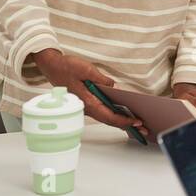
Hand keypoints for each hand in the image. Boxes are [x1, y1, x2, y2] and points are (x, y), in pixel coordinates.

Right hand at [31, 48, 147, 135]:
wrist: (52, 66)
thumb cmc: (67, 67)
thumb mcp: (87, 70)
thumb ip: (102, 80)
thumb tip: (115, 88)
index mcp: (87, 102)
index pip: (109, 116)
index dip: (123, 121)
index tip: (136, 122)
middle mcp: (86, 107)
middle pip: (109, 120)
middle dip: (126, 125)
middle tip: (143, 129)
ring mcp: (85, 106)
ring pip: (105, 117)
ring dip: (120, 121)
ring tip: (136, 123)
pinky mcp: (85, 102)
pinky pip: (101, 111)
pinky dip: (113, 114)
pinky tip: (122, 114)